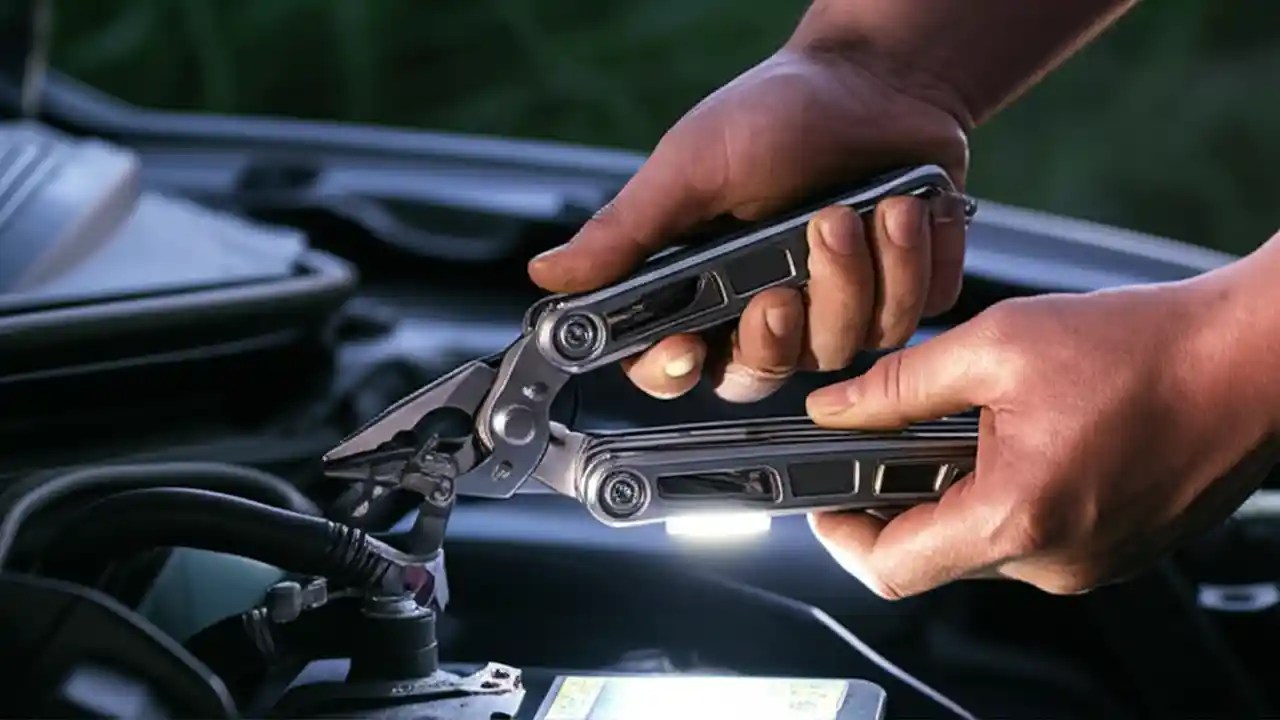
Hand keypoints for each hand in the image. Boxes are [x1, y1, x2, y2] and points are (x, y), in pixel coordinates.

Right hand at [528, 46, 970, 401]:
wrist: (877, 78)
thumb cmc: (777, 113)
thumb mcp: (691, 168)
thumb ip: (627, 230)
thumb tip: (549, 274)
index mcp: (705, 284)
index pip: (672, 363)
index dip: (672, 371)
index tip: (682, 349)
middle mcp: (768, 306)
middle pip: (762, 370)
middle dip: (776, 332)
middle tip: (782, 284)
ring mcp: (838, 307)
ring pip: (843, 347)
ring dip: (853, 278)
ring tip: (855, 209)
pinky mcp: (901, 295)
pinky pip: (910, 319)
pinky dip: (909, 264)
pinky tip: (900, 211)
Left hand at [802, 265, 1279, 598]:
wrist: (1250, 359)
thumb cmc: (1143, 347)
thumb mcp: (996, 345)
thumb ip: (899, 386)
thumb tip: (834, 410)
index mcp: (1016, 516)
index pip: (890, 567)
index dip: (840, 534)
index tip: (821, 499)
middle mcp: (1054, 561)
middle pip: (933, 557)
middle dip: (897, 502)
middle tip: (888, 442)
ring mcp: (1088, 565)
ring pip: (981, 546)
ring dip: (954, 494)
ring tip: (971, 426)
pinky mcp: (1112, 553)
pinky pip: (1030, 538)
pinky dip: (1005, 497)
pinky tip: (1020, 439)